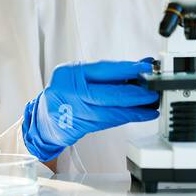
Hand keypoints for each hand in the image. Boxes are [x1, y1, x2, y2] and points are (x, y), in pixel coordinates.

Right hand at [23, 60, 158, 161]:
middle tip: (152, 94)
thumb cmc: (65, 93)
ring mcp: (72, 111)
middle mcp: (69, 91)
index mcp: (70, 73)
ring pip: (109, 112)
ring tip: (151, 108)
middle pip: (107, 94)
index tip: (145, 69)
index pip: (103, 69)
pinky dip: (123, 119)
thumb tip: (141, 67)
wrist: (43, 119)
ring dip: (133, 111)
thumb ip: (109, 73)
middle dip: (133, 95)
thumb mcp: (81, 77)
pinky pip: (106, 123)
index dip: (126, 69)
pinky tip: (137, 116)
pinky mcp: (77, 128)